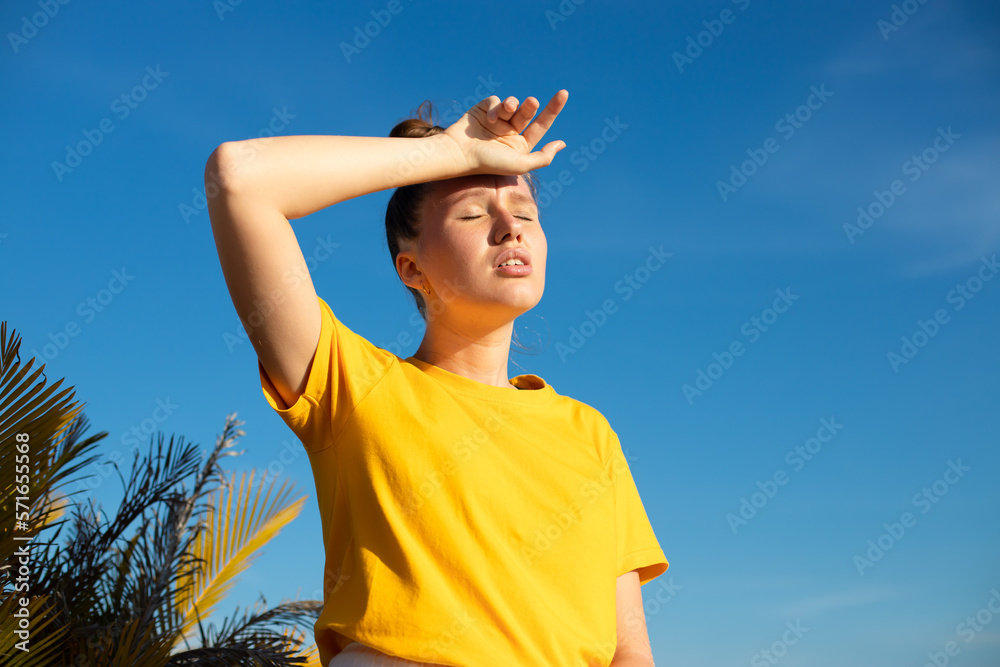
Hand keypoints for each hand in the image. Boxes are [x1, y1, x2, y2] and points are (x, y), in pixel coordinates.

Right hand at [442, 90, 568, 175]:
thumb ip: (543, 157)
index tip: (563, 93)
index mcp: (521, 145)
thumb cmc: (489, 162)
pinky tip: (489, 118)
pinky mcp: (484, 110)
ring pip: (513, 104)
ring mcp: (497, 121)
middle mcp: (510, 132)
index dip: (553, 109)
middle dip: (531, 106)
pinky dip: (496, 107)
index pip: (541, 125)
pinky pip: (496, 101)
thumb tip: (562, 144)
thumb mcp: (520, 164)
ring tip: (509, 107)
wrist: (459, 153)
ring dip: (513, 104)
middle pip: (528, 112)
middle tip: (532, 102)